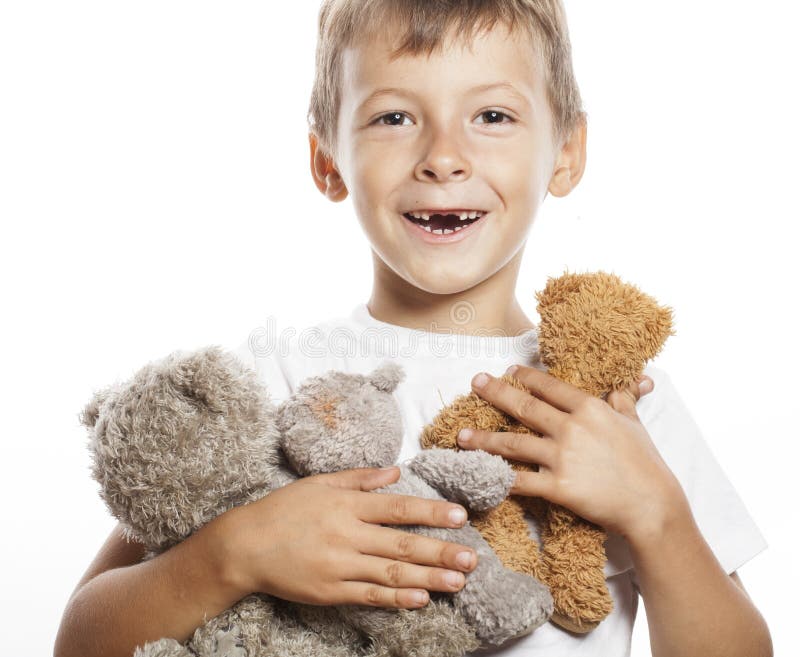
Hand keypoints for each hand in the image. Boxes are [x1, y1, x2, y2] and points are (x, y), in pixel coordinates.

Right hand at [212, 467, 477, 608]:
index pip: (397, 507)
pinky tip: (420, 598)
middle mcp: (346, 533)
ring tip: (457, 582)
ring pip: (391, 572)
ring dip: (428, 577)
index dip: (430, 512)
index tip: (459, 515)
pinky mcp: (329, 591)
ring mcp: (338, 565)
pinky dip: (396, 597)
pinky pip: (369, 594)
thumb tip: (396, 471)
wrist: (243, 546)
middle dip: (440, 551)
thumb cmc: (282, 509)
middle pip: (401, 543)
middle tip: (472, 558)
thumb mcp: (318, 483)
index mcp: (346, 504)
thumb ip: (359, 478)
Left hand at [457, 366, 685, 541]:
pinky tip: (479, 473)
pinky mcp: (558, 488)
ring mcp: (562, 458)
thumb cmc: (645, 463)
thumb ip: (624, 400)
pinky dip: (498, 478)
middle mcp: (571, 428)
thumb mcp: (634, 423)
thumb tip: (630, 381)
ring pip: (513, 444)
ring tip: (460, 435)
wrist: (652, 505)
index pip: (549, 386)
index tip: (508, 370)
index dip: (526, 377)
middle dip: (495, 393)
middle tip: (475, 382)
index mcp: (589, 409)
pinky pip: (520, 481)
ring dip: (483, 439)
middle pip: (524, 408)